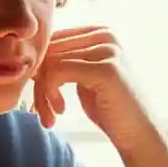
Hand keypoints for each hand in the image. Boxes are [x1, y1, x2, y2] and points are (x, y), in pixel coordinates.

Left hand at [32, 27, 157, 151]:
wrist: (137, 134)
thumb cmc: (109, 109)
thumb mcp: (83, 78)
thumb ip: (64, 61)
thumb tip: (31, 57)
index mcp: (100, 32)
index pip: (53, 39)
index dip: (39, 68)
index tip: (42, 96)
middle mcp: (105, 35)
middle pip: (49, 49)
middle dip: (39, 83)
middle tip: (44, 111)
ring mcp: (107, 50)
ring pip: (50, 62)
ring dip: (42, 93)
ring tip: (50, 116)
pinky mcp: (105, 69)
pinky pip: (58, 72)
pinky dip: (50, 94)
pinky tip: (60, 111)